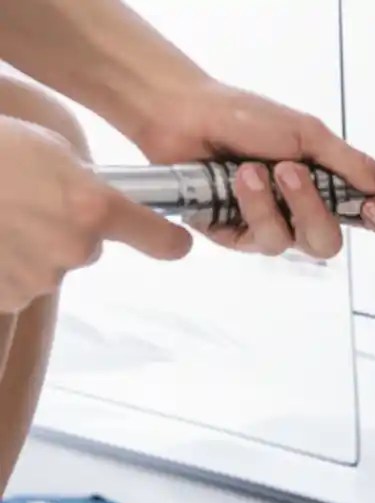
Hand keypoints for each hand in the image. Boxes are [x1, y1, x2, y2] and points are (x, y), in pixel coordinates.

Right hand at [0, 116, 190, 312]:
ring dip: (31, 248)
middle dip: (65, 230)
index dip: (166, 240)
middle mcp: (73, 248)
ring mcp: (39, 278)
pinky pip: (18, 284)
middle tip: (26, 202)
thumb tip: (101, 204)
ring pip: (50, 265)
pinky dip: (5, 266)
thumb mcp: (50, 151)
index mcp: (92, 208)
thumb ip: (86, 186)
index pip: (156, 237)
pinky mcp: (8, 298)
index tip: (176, 243)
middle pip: (88, 247)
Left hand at [133, 80, 374, 258]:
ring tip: (253, 170)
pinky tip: (237, 180)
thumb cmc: (245, 117)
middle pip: (330, 242)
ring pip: (292, 243)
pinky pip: (257, 239)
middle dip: (315, 212)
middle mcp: (301, 212)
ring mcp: (269, 226)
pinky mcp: (235, 236)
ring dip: (274, 205)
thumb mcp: (306, 134)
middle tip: (296, 174)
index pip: (368, 216)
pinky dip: (250, 207)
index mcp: (327, 185)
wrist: (185, 114)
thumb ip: (349, 162)